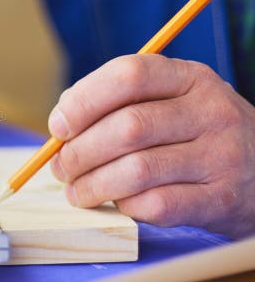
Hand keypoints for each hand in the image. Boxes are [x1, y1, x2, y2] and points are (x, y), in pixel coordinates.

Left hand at [48, 54, 254, 237]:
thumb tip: (61, 123)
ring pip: (137, 170)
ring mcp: (221, 156)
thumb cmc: (196, 134)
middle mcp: (211, 111)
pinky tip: (118, 204)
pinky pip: (157, 205)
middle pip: (127, 127)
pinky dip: (125, 207)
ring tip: (78, 191)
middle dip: (79, 151)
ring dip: (93, 185)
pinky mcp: (222, 200)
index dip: (83, 101)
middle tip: (61, 168)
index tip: (58, 126)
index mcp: (191, 78)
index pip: (129, 75)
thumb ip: (120, 104)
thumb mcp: (171, 102)